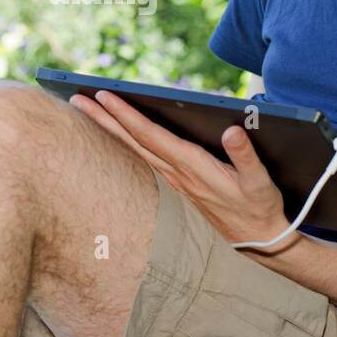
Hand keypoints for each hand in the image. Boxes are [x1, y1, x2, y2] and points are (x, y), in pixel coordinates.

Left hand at [68, 90, 298, 253]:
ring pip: (135, 149)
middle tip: (76, 99)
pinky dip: (126, 142)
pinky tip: (117, 135)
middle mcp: (177, 172)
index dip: (127, 115)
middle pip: (133, 141)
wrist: (258, 241)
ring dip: (109, 129)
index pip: (151, 135)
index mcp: (192, 166)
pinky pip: (144, 158)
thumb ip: (246, 156)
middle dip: (104, 119)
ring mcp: (175, 180)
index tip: (105, 96)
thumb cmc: (260, 207)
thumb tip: (232, 131)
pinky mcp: (178, 184)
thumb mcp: (260, 182)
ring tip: (88, 111)